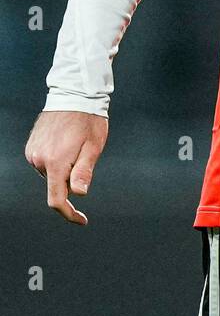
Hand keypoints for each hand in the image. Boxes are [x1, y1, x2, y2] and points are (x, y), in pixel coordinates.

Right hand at [25, 110, 109, 224]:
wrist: (73, 95)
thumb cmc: (88, 121)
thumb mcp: (93, 147)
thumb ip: (84, 171)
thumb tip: (78, 194)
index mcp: (55, 162)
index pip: (57, 199)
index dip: (69, 214)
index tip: (82, 220)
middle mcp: (39, 160)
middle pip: (56, 185)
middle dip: (71, 179)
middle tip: (85, 155)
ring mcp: (33, 152)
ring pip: (51, 174)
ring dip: (64, 168)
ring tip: (75, 145)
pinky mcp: (31, 146)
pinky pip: (45, 163)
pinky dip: (56, 160)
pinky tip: (65, 144)